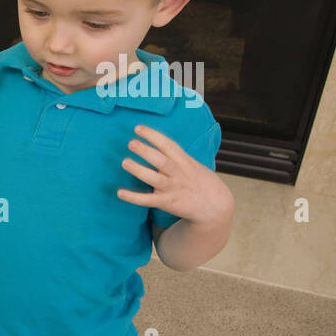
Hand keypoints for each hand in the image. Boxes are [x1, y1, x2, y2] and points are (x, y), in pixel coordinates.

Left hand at [116, 125, 232, 224]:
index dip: (153, 135)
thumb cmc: (200, 182)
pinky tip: (120, 193)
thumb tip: (157, 145)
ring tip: (125, 162)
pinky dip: (134, 197)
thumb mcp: (193, 164)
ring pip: (154, 178)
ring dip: (139, 170)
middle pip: (161, 160)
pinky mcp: (168, 202)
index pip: (168, 145)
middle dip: (146, 151)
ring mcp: (173, 188)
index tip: (137, 128)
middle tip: (131, 143)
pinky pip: (148, 200)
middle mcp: (178, 173)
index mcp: (184, 161)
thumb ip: (176, 157)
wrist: (216, 206)